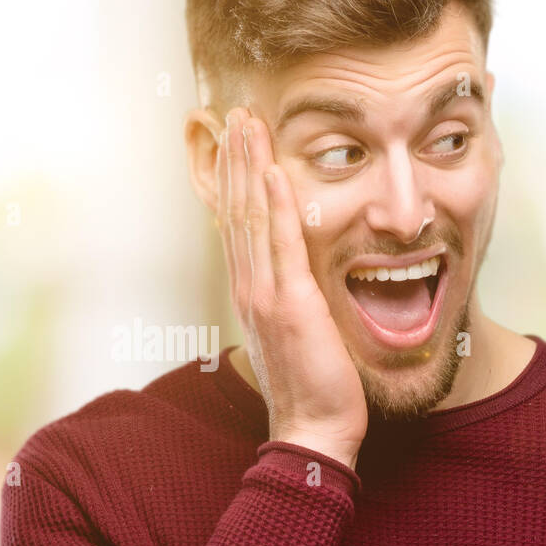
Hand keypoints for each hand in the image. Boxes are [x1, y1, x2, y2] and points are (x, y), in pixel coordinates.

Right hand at [217, 108, 367, 469]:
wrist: (311, 430)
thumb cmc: (311, 388)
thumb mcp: (297, 334)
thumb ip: (294, 302)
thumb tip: (302, 282)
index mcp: (251, 292)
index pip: (238, 223)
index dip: (235, 180)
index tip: (237, 143)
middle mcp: (249, 287)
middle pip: (235, 209)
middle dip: (234, 159)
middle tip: (234, 115)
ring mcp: (264, 294)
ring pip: (250, 216)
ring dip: (247, 166)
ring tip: (245, 124)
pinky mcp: (289, 303)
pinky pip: (280, 243)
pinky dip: (272, 204)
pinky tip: (270, 169)